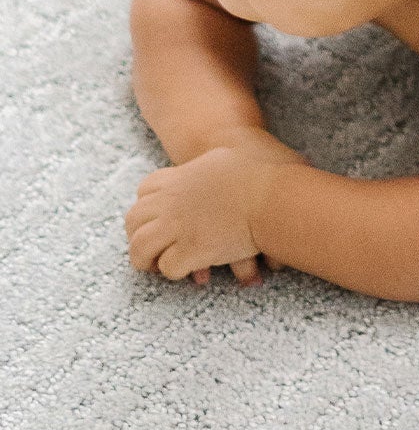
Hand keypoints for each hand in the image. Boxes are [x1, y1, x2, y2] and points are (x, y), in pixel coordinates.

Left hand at [125, 145, 279, 285]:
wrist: (272, 196)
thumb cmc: (260, 174)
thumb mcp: (225, 158)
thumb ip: (208, 164)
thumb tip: (213, 162)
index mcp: (177, 179)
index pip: (144, 191)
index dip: (146, 207)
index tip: (155, 217)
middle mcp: (169, 202)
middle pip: (134, 221)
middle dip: (137, 237)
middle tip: (148, 248)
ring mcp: (177, 227)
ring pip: (141, 249)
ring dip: (145, 260)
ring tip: (156, 267)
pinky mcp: (191, 250)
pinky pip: (168, 267)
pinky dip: (174, 271)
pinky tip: (187, 271)